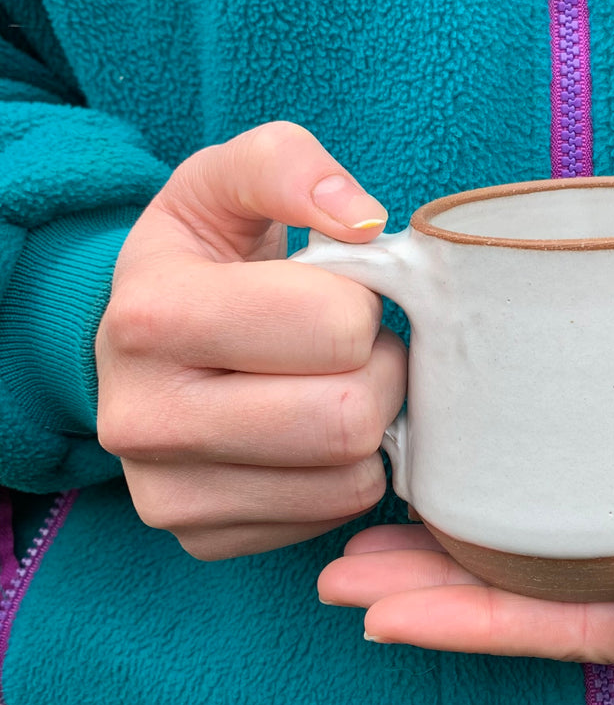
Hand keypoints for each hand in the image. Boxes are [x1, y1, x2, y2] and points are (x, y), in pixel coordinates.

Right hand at [96, 121, 406, 559]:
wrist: (150, 335)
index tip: (339, 292)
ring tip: (334, 383)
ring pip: (349, 479)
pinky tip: (314, 433)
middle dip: (379, 373)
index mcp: (153, 316)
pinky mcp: (201, 538)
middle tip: (355, 348)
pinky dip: (346, 473)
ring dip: (371, 426)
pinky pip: (332, 516)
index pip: (336, 329)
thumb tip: (364, 220)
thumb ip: (291, 166)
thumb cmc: (208, 253)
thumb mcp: (232, 180)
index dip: (363, 304)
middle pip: (347, 418)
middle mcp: (143, 418)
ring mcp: (167, 492)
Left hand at [317, 344, 613, 667]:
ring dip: (458, 555)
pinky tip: (461, 486)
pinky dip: (510, 507)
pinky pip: (578, 509)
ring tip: (367, 540)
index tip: (385, 610)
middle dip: (440, 598)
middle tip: (340, 576)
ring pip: (549, 563)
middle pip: (544, 608)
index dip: (480, 628)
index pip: (578, 639)